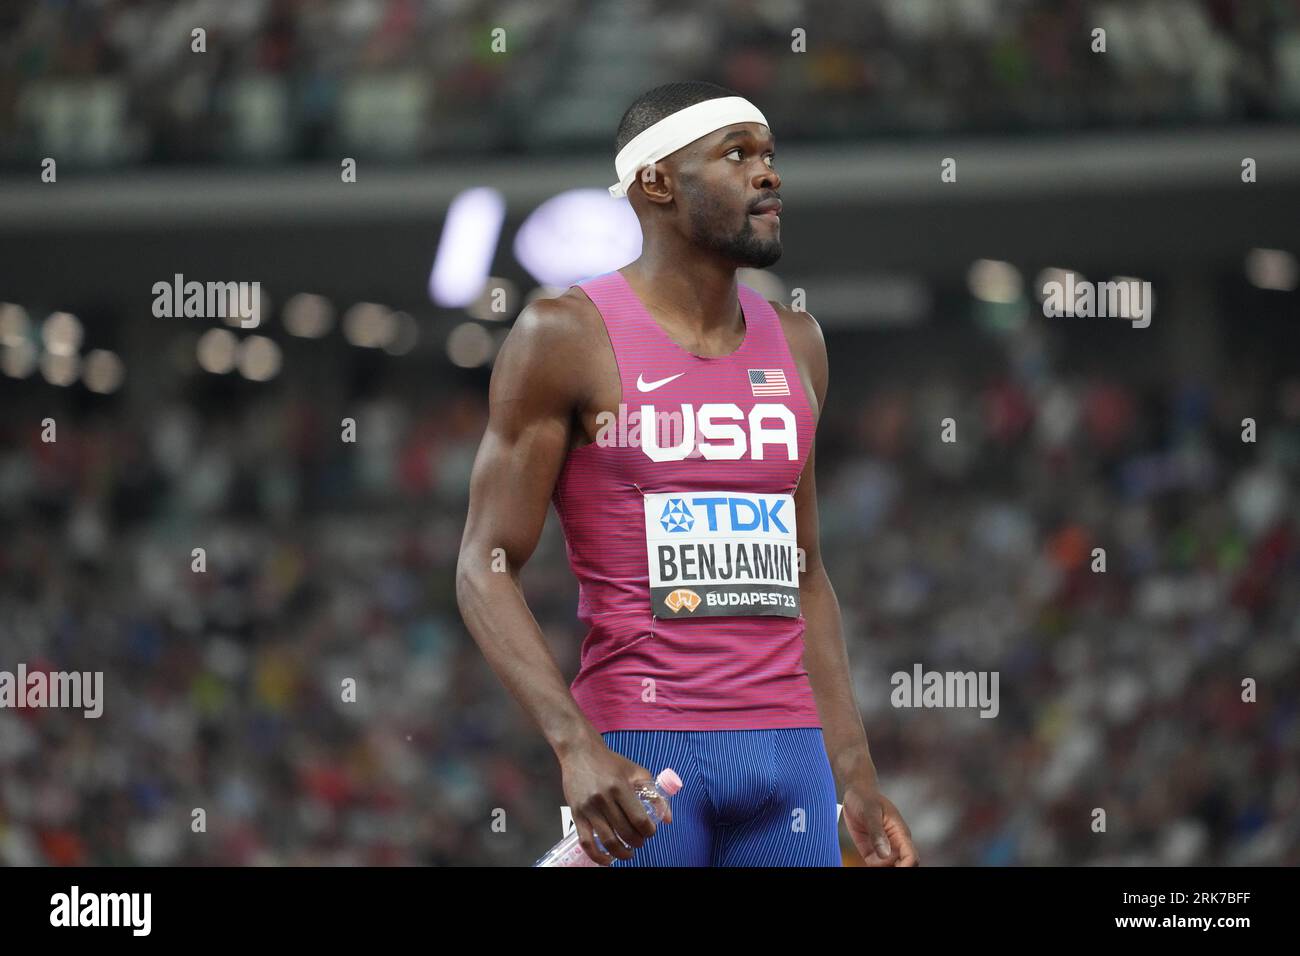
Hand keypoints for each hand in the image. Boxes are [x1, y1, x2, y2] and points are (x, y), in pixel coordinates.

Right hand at [558, 742, 669, 864]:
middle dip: (637, 842)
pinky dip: (597, 856)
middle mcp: (603, 799)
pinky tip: (607, 859)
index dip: (649, 831)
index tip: (650, 832)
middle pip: (625, 832)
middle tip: (640, 841)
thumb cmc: (610, 762)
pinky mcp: (576, 814)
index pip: (639, 820)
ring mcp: (588, 809)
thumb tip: (667, 818)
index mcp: (620, 787)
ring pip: (607, 840)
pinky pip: (586, 842)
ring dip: (621, 852)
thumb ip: (654, 794)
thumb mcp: (636, 772)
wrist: (580, 753)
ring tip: (628, 853)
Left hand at [843, 785, 917, 865]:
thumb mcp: (870, 812)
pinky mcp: (871, 852)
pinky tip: (866, 856)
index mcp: (901, 834)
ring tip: (869, 854)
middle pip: (903, 865)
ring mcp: (884, 849)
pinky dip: (872, 865)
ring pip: (888, 867)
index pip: (911, 857)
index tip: (894, 868)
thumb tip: (885, 854)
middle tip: (876, 862)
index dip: (906, 867)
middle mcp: (895, 844)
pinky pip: (875, 865)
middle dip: (894, 869)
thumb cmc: (865, 798)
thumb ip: (877, 833)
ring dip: (880, 867)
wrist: (855, 794)